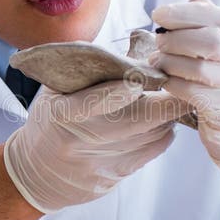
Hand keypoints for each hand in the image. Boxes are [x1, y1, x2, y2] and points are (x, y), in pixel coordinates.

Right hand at [3, 79, 184, 213]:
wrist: (37, 174)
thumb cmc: (50, 123)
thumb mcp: (55, 93)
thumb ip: (86, 71)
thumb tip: (132, 43)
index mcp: (62, 115)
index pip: (92, 102)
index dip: (119, 92)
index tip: (140, 79)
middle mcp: (82, 142)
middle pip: (135, 121)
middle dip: (165, 101)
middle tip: (183, 82)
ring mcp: (100, 163)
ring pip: (150, 135)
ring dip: (168, 114)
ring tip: (176, 96)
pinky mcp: (116, 176)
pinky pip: (152, 151)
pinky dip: (163, 132)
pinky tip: (163, 120)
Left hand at [150, 0, 219, 177]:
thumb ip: (213, 23)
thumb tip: (190, 2)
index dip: (185, 13)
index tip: (158, 14)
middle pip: (210, 41)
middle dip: (176, 38)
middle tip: (158, 42)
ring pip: (199, 69)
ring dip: (170, 61)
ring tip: (157, 60)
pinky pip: (191, 92)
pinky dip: (173, 82)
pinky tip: (165, 79)